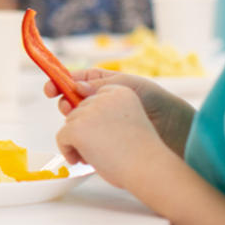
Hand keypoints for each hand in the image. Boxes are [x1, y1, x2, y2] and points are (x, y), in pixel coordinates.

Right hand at [43, 68, 194, 154]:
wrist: (173, 129)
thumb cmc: (154, 101)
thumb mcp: (126, 85)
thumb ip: (99, 85)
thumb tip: (74, 86)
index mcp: (101, 83)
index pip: (72, 81)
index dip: (58, 84)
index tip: (50, 90)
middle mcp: (97, 102)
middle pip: (69, 102)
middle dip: (66, 106)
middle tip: (69, 110)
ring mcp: (99, 122)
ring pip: (74, 122)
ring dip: (74, 126)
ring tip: (82, 130)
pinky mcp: (101, 140)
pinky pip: (83, 140)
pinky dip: (80, 142)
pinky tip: (86, 143)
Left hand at [54, 84, 173, 188]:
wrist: (148, 168)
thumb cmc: (141, 152)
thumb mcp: (126, 120)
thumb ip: (105, 111)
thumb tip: (72, 101)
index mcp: (120, 91)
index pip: (93, 96)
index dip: (93, 117)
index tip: (98, 132)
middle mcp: (103, 96)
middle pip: (79, 110)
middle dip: (84, 130)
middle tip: (99, 148)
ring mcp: (89, 111)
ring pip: (69, 123)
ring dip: (77, 141)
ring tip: (96, 155)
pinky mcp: (77, 127)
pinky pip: (61, 137)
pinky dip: (67, 150)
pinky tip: (82, 160)